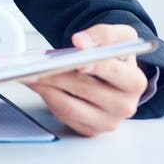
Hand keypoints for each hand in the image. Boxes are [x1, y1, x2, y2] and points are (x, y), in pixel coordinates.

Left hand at [25, 23, 147, 136]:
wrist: (108, 71)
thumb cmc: (113, 55)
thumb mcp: (118, 36)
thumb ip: (102, 34)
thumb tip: (80, 42)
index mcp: (135, 82)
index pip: (114, 73)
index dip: (96, 66)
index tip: (78, 59)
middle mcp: (125, 106)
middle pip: (86, 90)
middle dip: (59, 75)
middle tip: (37, 66)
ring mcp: (107, 121)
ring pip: (70, 106)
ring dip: (46, 88)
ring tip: (29, 74)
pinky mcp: (89, 129)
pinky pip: (63, 116)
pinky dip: (47, 99)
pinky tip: (36, 85)